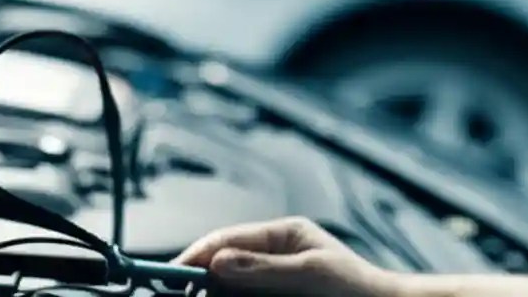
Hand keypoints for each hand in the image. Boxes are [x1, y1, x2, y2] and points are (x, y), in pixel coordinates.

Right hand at [172, 216, 402, 296]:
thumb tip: (216, 261)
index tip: (169, 275)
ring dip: (211, 295)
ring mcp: (272, 283)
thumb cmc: (358, 289)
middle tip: (173, 296)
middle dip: (197, 281)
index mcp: (282, 236)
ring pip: (228, 289)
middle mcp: (273, 257)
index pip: (227, 240)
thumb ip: (264, 268)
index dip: (195, 257)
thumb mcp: (311, 274)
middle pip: (221, 267)